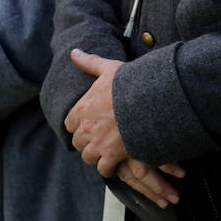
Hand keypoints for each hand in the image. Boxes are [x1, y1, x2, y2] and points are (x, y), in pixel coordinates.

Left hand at [65, 48, 182, 206]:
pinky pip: (104, 168)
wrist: (150, 101)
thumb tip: (73, 52)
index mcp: (83, 108)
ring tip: (108, 151)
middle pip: (78, 142)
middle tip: (101, 138)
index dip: (80, 125)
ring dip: (97, 155)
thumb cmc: (131, 84)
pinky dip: (109, 167)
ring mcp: (98, 143)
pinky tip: (117, 161)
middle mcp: (86, 127)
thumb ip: (89, 62)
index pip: (70, 123)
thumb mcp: (109, 68)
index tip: (90, 124)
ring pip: (88, 156)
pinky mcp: (113, 155)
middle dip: (87, 141)